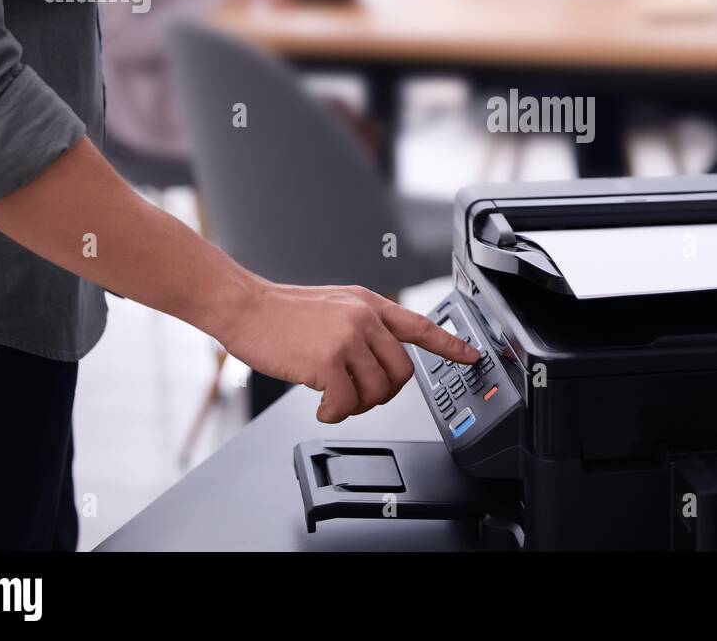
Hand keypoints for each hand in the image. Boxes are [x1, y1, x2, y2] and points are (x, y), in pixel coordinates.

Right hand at [216, 283, 479, 422]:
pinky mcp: (328, 360)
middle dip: (384, 393)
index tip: (470, 356)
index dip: (449, 344)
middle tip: (358, 396)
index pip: (421, 324)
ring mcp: (348, 337)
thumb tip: (377, 360)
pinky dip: (335, 413)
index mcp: (369, 303)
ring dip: (357, 405)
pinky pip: (348, 403)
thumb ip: (361, 325)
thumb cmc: (282, 312)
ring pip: (377, 390)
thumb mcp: (334, 305)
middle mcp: (365, 317)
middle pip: (402, 371)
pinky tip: (322, 407)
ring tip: (335, 399)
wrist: (246, 307)